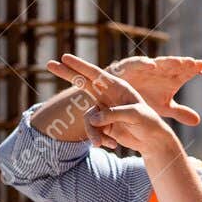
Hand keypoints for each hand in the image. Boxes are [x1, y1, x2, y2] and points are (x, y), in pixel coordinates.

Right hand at [46, 54, 198, 150]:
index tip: (65, 57)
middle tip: (49, 63)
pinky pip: (93, 131)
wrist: (152, 141)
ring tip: (102, 144)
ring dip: (93, 133)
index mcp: (117, 87)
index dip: (79, 66)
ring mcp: (103, 110)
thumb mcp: (135, 116)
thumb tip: (93, 119)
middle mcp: (107, 96)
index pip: (95, 74)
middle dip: (67, 74)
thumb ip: (113, 115)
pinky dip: (100, 139)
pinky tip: (113, 144)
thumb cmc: (149, 123)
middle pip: (82, 83)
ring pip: (88, 119)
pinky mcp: (102, 125)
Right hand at [107, 55, 201, 117]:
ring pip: (158, 63)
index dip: (193, 68)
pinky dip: (142, 64)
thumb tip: (198, 121)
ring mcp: (144, 68)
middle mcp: (159, 71)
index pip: (183, 71)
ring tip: (177, 62)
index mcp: (169, 77)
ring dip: (167, 62)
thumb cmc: (144, 98)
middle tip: (193, 62)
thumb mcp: (163, 108)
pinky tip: (151, 66)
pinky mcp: (128, 68)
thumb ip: (179, 112)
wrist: (119, 98)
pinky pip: (136, 64)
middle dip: (182, 63)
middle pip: (173, 65)